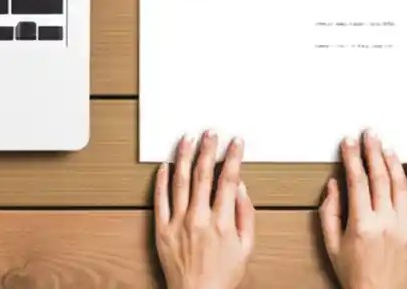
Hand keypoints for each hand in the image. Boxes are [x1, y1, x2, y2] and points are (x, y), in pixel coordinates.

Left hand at [153, 131, 255, 288]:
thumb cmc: (223, 276)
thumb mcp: (246, 248)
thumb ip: (245, 215)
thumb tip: (240, 188)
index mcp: (222, 222)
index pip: (228, 179)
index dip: (233, 157)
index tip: (235, 141)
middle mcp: (199, 218)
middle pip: (203, 174)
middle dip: (208, 149)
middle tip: (209, 132)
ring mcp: (178, 222)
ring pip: (179, 180)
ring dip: (183, 156)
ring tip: (186, 139)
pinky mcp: (162, 229)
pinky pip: (160, 198)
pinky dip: (161, 179)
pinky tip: (164, 165)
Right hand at [319, 130, 406, 288]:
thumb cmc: (354, 273)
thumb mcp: (331, 244)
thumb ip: (329, 212)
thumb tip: (333, 184)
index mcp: (362, 224)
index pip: (358, 181)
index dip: (352, 157)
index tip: (348, 141)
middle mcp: (386, 222)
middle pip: (380, 177)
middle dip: (373, 151)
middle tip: (369, 133)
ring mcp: (405, 226)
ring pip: (400, 184)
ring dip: (392, 161)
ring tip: (385, 145)